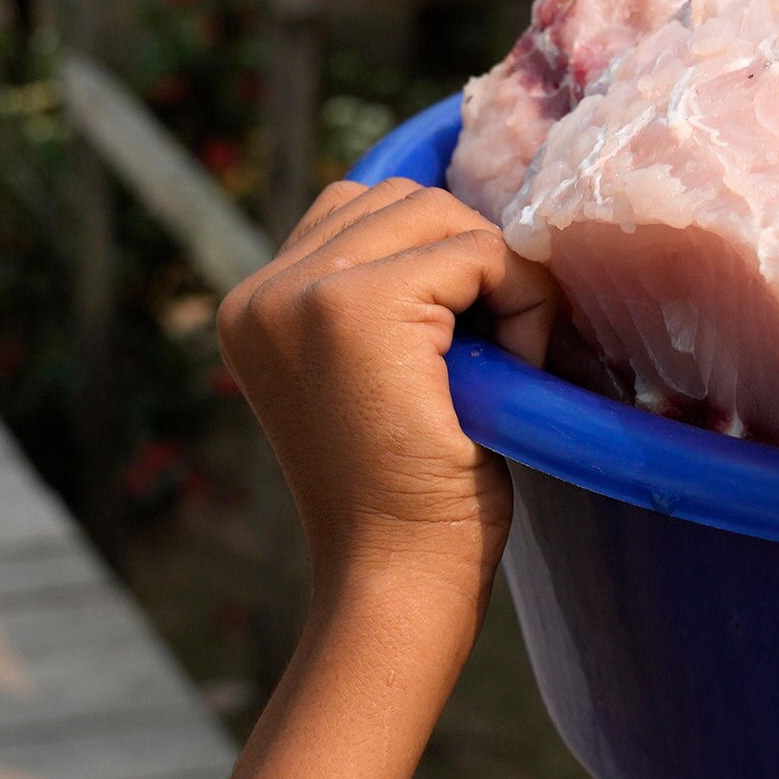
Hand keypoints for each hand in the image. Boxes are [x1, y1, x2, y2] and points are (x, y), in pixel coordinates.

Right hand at [217, 180, 559, 614]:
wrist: (395, 578)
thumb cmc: (409, 498)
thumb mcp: (378, 377)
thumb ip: (385, 299)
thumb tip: (469, 220)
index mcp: (256, 306)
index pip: (362, 212)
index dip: (437, 261)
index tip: (466, 345)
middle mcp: (262, 290)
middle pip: (402, 200)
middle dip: (469, 259)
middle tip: (497, 352)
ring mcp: (301, 293)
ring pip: (441, 215)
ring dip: (496, 275)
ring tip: (502, 360)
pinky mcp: (357, 306)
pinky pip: (478, 250)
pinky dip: (522, 299)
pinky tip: (513, 367)